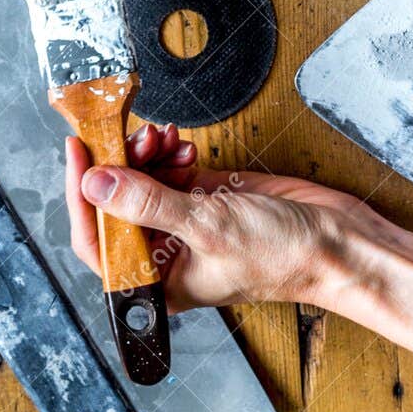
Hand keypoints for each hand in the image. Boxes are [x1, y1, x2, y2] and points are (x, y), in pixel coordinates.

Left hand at [64, 124, 379, 311]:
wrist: (333, 242)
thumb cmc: (282, 256)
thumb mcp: (209, 226)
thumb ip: (149, 203)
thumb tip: (97, 184)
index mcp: (157, 279)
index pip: (98, 240)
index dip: (81, 197)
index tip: (79, 153)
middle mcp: (165, 253)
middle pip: (117, 204)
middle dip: (120, 165)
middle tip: (127, 132)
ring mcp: (184, 222)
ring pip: (142, 181)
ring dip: (147, 153)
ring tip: (163, 137)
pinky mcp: (205, 198)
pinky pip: (170, 169)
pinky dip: (171, 151)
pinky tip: (184, 142)